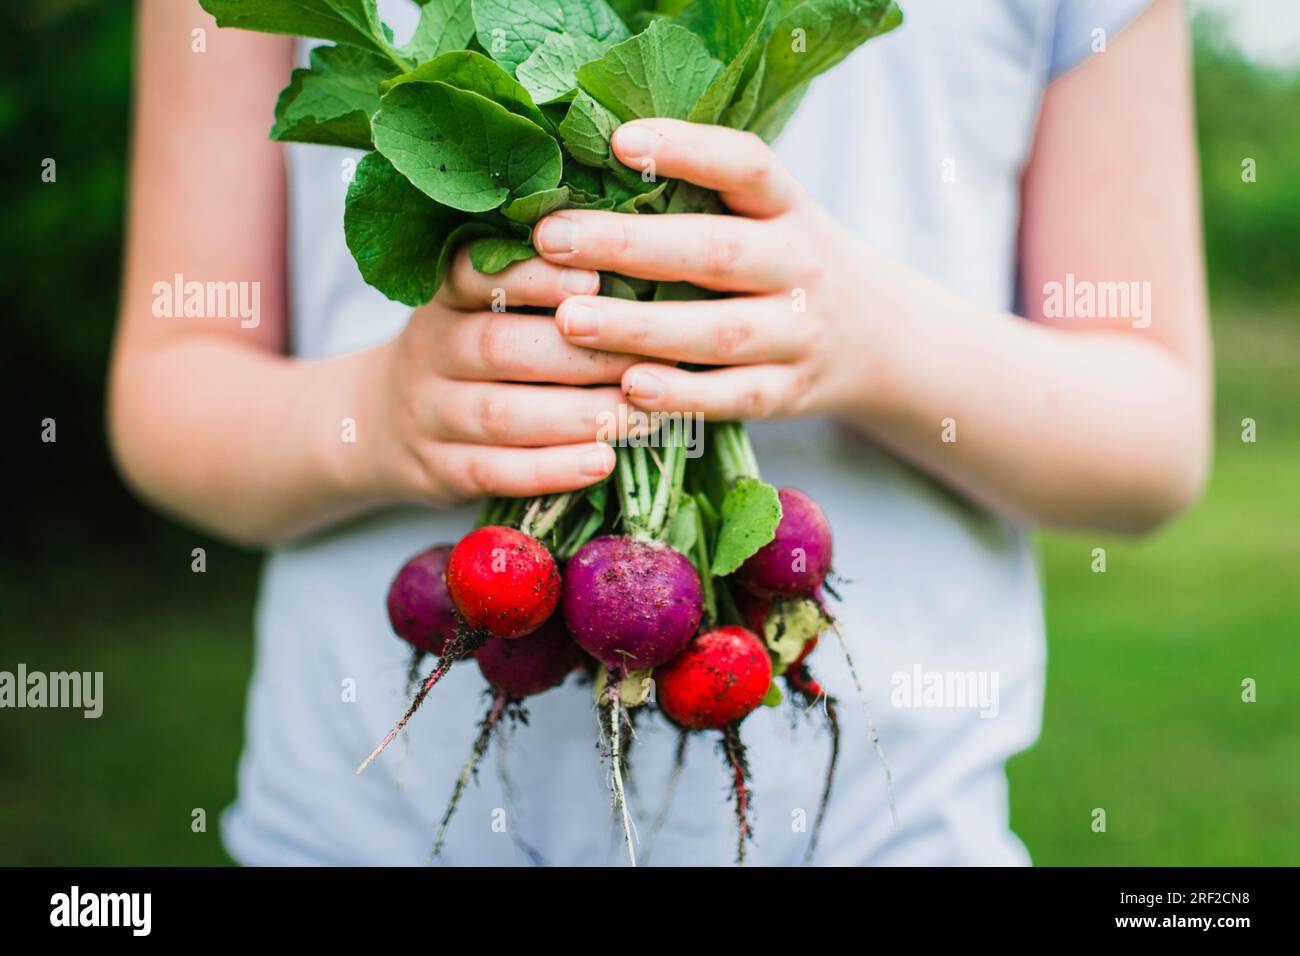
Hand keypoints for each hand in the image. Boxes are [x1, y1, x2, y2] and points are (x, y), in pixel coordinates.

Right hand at [351, 251, 631, 505]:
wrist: (379, 424)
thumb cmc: (466, 357)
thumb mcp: (479, 310)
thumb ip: (537, 292)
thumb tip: (633, 279)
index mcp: (445, 298)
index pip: (477, 275)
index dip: (535, 277)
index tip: (594, 281)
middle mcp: (431, 349)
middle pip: (500, 347)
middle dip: (581, 355)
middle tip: (647, 362)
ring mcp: (429, 414)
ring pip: (502, 415)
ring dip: (578, 416)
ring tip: (639, 416)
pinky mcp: (438, 470)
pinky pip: (496, 471)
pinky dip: (552, 469)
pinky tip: (602, 462)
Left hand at [533, 118, 881, 421]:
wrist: (878, 338)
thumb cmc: (786, 265)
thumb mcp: (770, 218)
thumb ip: (701, 198)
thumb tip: (588, 165)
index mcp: (789, 209)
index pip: (748, 167)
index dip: (689, 148)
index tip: (620, 141)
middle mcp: (800, 266)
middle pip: (718, 251)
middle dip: (630, 245)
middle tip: (552, 238)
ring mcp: (799, 334)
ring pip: (718, 331)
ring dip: (639, 327)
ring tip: (569, 319)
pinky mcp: (788, 394)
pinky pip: (731, 397)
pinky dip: (680, 395)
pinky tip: (627, 388)